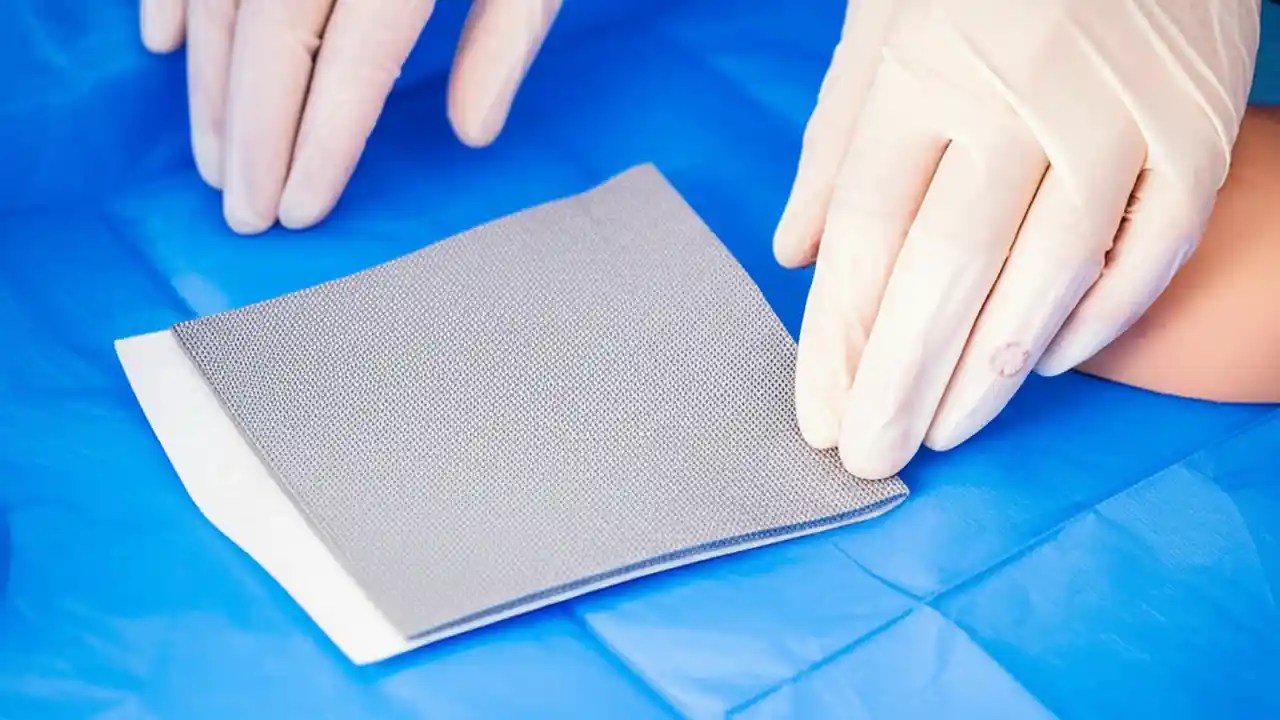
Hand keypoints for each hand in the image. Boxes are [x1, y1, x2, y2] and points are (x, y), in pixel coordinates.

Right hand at [140, 0, 559, 233]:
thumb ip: (509, 35)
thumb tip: (472, 131)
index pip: (350, 62)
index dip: (319, 142)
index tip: (298, 211)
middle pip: (269, 33)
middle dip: (248, 130)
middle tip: (240, 211)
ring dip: (206, 80)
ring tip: (212, 158)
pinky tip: (162, 46)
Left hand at [776, 0, 1260, 477]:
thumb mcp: (879, 26)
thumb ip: (835, 143)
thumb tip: (797, 254)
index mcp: (919, 74)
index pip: (867, 236)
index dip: (839, 339)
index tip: (819, 414)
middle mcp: (1013, 99)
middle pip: (944, 271)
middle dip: (899, 381)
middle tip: (870, 459)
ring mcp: (1113, 116)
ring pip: (1045, 276)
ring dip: (988, 373)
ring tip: (943, 435)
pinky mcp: (1195, 128)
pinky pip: (1148, 250)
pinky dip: (1097, 319)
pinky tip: (1045, 366)